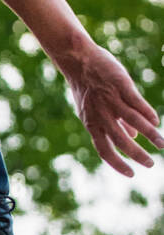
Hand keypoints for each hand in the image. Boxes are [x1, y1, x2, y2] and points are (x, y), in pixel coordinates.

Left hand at [62, 41, 162, 175]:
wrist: (79, 61)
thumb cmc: (88, 87)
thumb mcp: (92, 109)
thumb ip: (111, 123)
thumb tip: (131, 136)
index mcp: (92, 123)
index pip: (104, 150)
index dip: (117, 164)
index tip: (131, 174)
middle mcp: (101, 115)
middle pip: (121, 141)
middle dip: (137, 155)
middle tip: (151, 164)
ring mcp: (111, 100)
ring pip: (134, 122)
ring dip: (150, 135)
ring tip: (162, 144)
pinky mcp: (121, 86)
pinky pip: (137, 103)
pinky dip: (147, 114)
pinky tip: (156, 122)